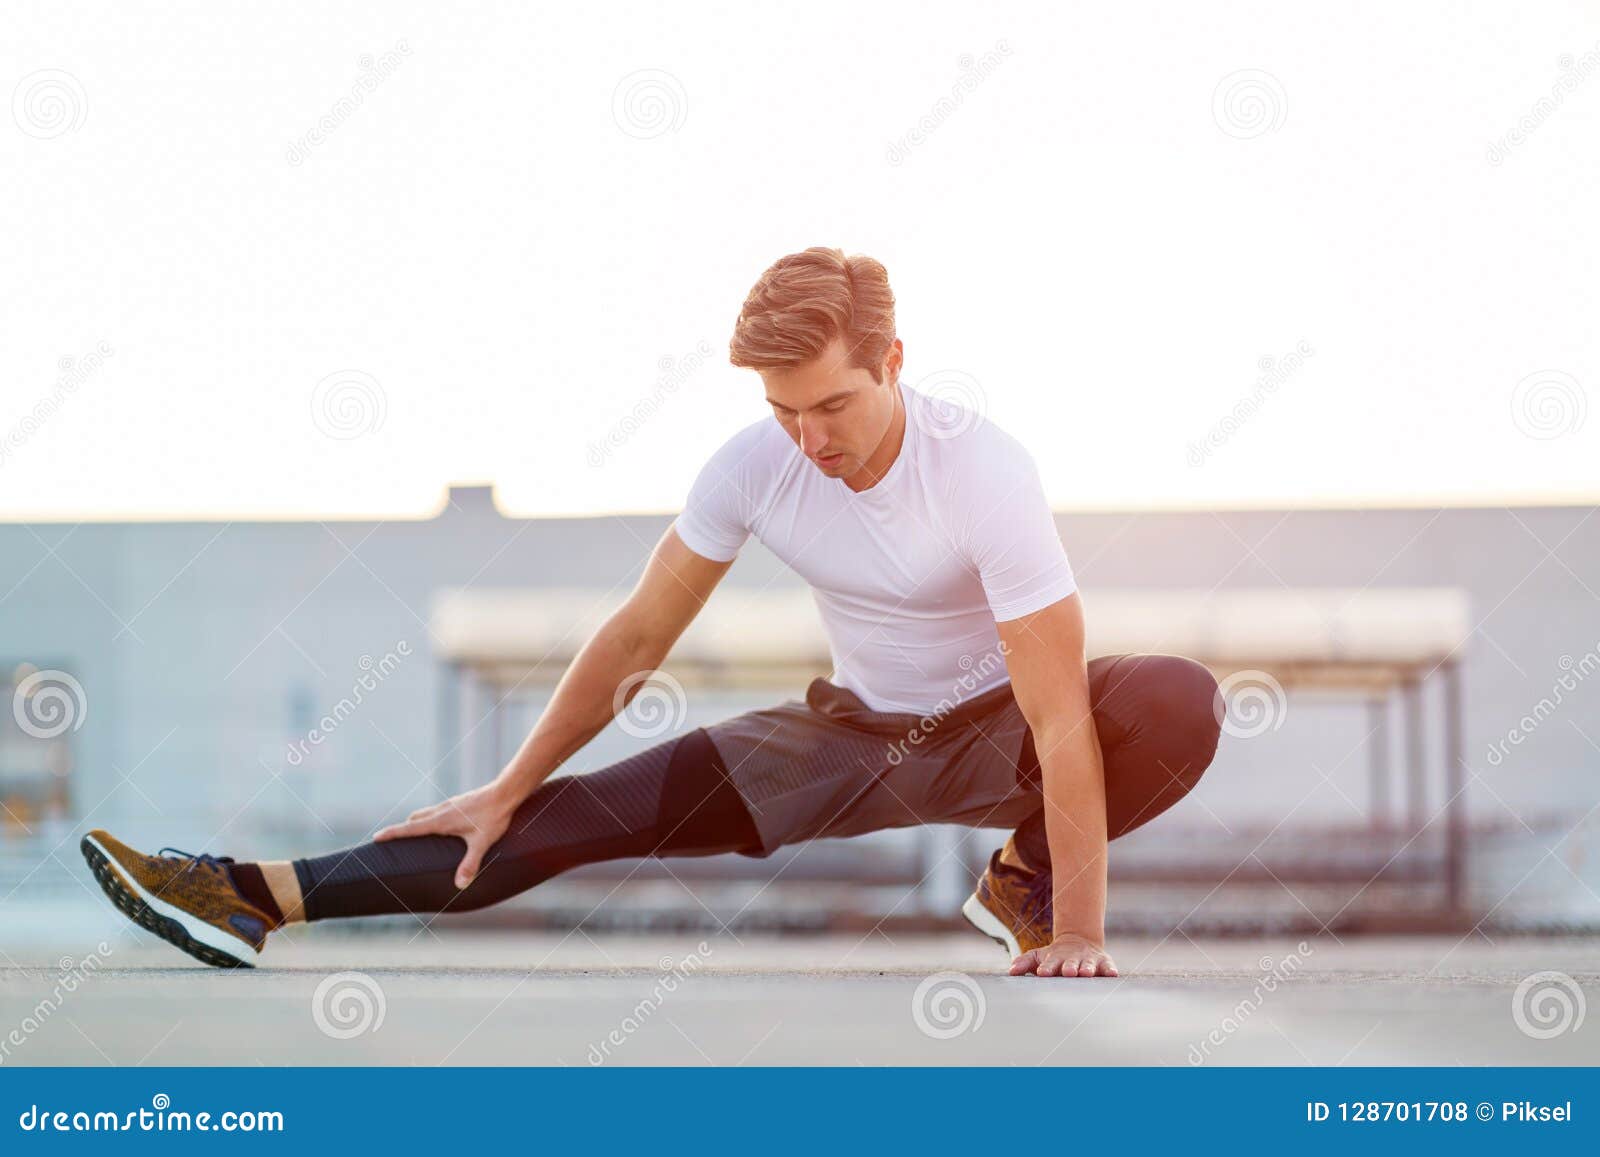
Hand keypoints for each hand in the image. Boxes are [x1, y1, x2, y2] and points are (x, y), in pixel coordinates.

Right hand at [373, 780, 518, 888]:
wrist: (506, 793)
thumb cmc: (494, 816)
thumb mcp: (482, 842)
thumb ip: (470, 863)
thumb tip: (460, 885)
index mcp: (441, 820)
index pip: (410, 828)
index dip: (392, 833)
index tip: (376, 837)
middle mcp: (441, 811)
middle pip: (414, 820)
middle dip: (402, 830)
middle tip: (392, 842)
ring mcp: (450, 805)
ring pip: (425, 814)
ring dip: (417, 824)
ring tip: (415, 838)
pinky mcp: (459, 803)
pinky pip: (437, 812)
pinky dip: (431, 820)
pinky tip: (442, 829)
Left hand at [1010, 933, 1117, 977]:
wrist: (1079, 941)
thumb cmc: (1056, 956)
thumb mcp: (1039, 956)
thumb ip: (1025, 962)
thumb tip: (1010, 970)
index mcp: (1056, 959)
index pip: (1050, 964)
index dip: (1047, 968)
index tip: (1042, 973)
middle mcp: (1072, 960)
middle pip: (1070, 964)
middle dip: (1069, 968)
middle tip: (1068, 972)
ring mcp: (1088, 961)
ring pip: (1088, 965)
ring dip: (1087, 969)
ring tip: (1086, 973)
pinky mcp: (1103, 962)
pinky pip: (1108, 966)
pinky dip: (1110, 970)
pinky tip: (1112, 974)